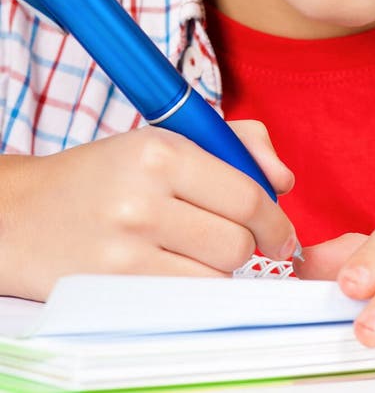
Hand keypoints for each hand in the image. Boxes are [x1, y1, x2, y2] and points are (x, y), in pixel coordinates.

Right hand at [0, 121, 295, 300]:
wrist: (24, 213)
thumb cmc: (107, 174)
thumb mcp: (166, 139)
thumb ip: (238, 145)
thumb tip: (284, 179)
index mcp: (161, 150)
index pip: (247, 196)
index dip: (276, 221)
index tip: (280, 234)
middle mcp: (143, 197)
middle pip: (237, 243)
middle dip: (247, 246)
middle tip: (230, 239)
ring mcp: (125, 247)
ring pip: (216, 276)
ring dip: (218, 269)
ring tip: (192, 250)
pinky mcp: (113, 287)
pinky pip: (186, 299)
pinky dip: (193, 288)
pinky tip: (175, 269)